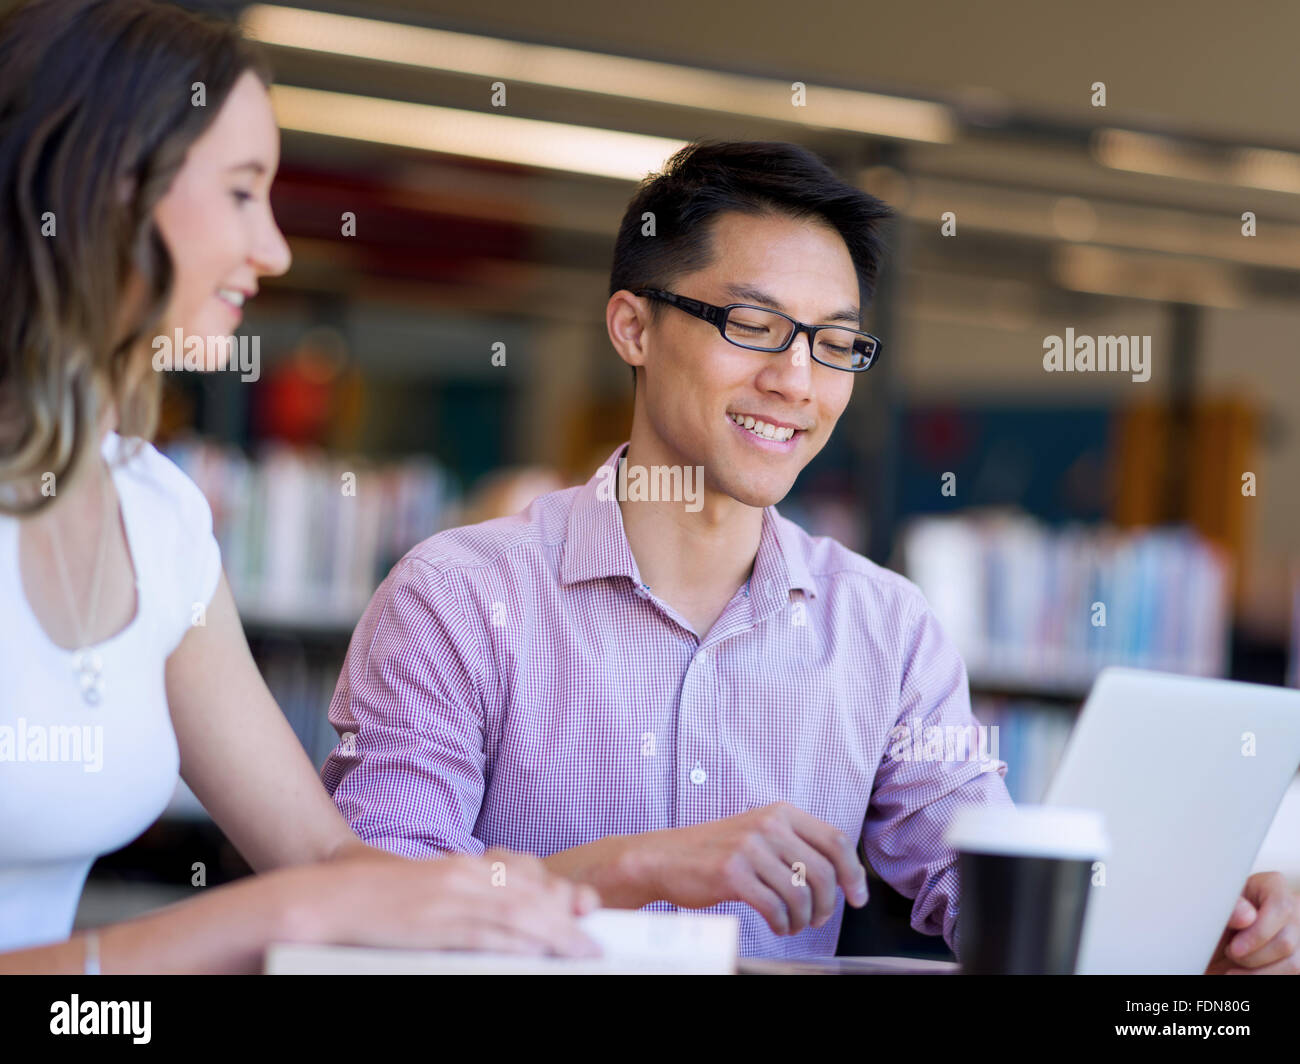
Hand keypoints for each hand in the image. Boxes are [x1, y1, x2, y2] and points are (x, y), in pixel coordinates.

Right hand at [288, 848, 602, 957]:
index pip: (523, 880)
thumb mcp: (425, 894)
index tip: (582, 911)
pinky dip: (518, 945)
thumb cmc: (372, 899)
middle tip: (594, 938)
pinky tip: (539, 954)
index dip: (557, 897)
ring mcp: (452, 898)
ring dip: (556, 934)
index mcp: (462, 868)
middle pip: (530, 897)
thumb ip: (459, 900)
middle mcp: (464, 877)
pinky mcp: (437, 922)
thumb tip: (486, 923)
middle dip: (566, 918)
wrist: (327, 898)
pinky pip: (487, 935)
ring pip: (519, 916)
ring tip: (582, 951)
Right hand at [633, 802, 867, 935]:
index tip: (857, 897)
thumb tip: (840, 876)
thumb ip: (795, 846)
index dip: (853, 873)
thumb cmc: (716, 852)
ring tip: (793, 925)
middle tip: (818, 919)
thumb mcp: (759, 835)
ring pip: (801, 893)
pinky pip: (775, 907)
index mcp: (781, 812)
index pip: (835, 840)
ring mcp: (749, 847)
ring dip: (803, 919)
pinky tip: (777, 925)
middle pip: (824, 871)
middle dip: (828, 904)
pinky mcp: (732, 872)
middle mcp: (768, 824)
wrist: (665, 857)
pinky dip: (782, 923)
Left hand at [1204, 871, 1299, 973]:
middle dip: (1252, 956)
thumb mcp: (1216, 907)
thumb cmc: (1215, 918)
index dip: (1258, 932)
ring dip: (1258, 972)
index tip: (1234, 948)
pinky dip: (1263, 978)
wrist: (1213, 941)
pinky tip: (1243, 974)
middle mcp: (1294, 910)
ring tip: (1235, 966)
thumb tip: (1247, 916)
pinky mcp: (1299, 959)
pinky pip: (1291, 976)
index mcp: (1273, 887)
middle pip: (1285, 941)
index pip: (1280, 906)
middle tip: (1230, 953)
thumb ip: (1229, 908)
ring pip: (1293, 964)